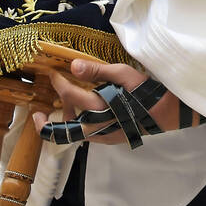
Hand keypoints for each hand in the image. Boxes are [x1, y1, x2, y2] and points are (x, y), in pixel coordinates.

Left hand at [38, 59, 179, 144]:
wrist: (166, 113)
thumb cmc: (146, 91)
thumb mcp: (123, 74)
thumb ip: (97, 70)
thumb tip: (73, 65)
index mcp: (99, 107)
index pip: (68, 95)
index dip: (58, 83)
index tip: (54, 74)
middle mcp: (97, 126)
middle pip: (62, 129)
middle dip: (47, 123)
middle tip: (39, 113)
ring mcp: (102, 136)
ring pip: (73, 135)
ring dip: (65, 121)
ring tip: (65, 108)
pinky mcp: (108, 141)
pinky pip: (85, 137)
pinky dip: (78, 126)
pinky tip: (82, 114)